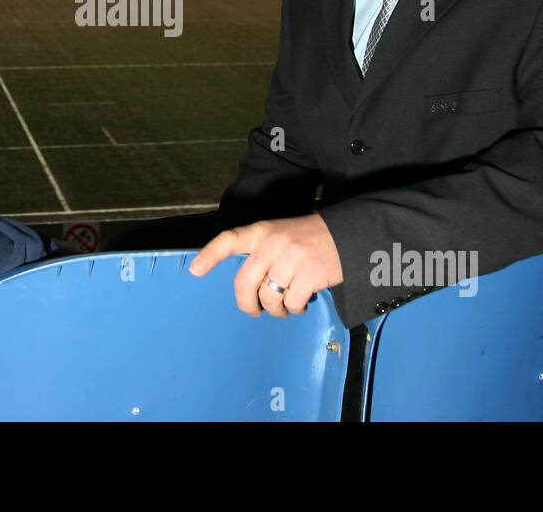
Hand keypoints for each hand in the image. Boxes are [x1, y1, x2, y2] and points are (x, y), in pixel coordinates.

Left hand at [189, 215, 342, 317]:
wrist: (347, 235)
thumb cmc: (308, 240)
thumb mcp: (281, 235)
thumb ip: (261, 254)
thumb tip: (245, 288)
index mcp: (263, 231)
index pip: (230, 239)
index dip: (210, 255)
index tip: (195, 270)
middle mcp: (274, 242)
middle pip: (244, 282)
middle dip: (246, 304)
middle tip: (254, 311)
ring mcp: (293, 258)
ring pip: (269, 298)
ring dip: (276, 309)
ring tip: (286, 305)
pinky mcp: (311, 274)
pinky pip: (291, 304)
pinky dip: (295, 309)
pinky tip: (302, 302)